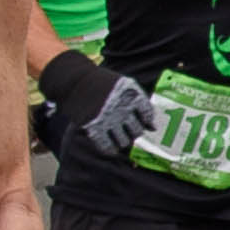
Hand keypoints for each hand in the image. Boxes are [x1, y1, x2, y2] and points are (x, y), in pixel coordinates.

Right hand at [36, 45, 154, 159]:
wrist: (76, 81)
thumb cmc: (103, 85)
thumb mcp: (125, 87)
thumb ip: (141, 105)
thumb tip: (154, 129)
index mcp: (131, 95)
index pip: (147, 115)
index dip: (145, 120)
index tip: (138, 118)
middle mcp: (121, 107)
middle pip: (137, 131)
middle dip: (133, 132)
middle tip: (125, 127)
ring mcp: (108, 118)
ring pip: (125, 142)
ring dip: (122, 141)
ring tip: (116, 134)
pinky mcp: (94, 127)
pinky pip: (107, 146)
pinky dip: (110, 149)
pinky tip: (110, 145)